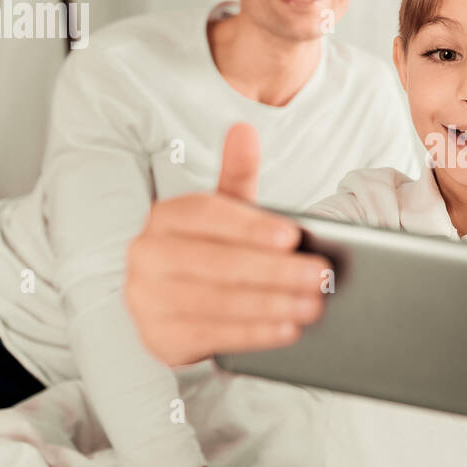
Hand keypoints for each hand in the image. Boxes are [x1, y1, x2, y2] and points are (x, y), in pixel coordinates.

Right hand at [124, 123, 329, 365]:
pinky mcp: (160, 337)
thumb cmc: (206, 252)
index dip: (251, 226)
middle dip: (275, 271)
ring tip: (312, 305)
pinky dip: (256, 334)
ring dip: (272, 305)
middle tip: (319, 275)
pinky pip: (215, 335)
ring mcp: (147, 300)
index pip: (207, 215)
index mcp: (164, 218)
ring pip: (219, 301)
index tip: (293, 236)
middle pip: (218, 262)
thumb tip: (244, 129)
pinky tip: (287, 330)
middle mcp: (147, 256)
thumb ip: (236, 176)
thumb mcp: (222, 215)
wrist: (168, 309)